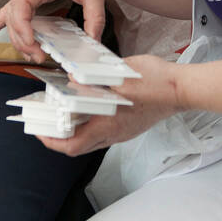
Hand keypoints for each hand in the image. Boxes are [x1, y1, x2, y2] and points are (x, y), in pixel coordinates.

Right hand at [0, 0, 109, 60]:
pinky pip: (11, 11)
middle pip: (14, 16)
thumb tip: (93, 41)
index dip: (22, 26)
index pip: (21, 4)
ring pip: (12, 18)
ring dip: (18, 38)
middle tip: (40, 56)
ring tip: (32, 56)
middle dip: (23, 39)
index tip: (32, 43)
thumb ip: (94, 16)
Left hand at [33, 54, 181, 155]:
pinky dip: (87, 123)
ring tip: (61, 112)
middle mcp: (114, 134)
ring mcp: (123, 131)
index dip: (51, 141)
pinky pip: (101, 131)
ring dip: (72, 129)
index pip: (72, 145)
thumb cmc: (157, 83)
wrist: (183, 90)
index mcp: (109, 125)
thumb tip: (72, 78)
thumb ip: (95, 78)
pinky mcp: (129, 125)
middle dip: (58, 136)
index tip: (39, 130)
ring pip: (90, 139)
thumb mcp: (121, 74)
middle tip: (46, 120)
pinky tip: (84, 105)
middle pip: (78, 145)